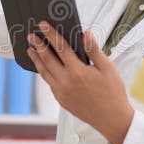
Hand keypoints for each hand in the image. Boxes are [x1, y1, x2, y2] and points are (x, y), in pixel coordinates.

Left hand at [28, 22, 133, 143]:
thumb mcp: (107, 68)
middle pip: (47, 59)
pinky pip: (49, 83)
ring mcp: (61, 92)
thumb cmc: (112, 93)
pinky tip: (42, 66)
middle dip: (38, 45)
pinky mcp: (61, 100)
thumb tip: (85, 34)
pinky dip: (43, 72)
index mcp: (78, 72)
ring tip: (30, 49)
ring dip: (36, 59)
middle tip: (31, 35)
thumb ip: (94, 50)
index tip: (43, 25)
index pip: (61, 48)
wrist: (111, 119)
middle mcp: (66, 82)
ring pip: (44, 72)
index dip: (51, 34)